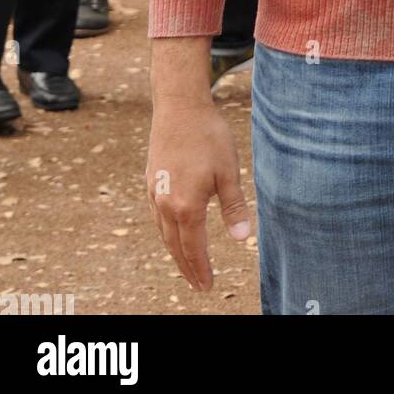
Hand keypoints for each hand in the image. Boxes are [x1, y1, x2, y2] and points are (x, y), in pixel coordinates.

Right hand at [146, 99, 252, 290]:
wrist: (179, 107)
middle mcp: (165, 204)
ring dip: (175, 252)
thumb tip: (242, 238)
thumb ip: (234, 206)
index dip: (201, 269)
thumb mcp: (229, 171)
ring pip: (164, 233)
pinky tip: (174, 231)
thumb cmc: (208, 136)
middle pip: (175, 246)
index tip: (208, 286)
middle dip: (187, 268)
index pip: (194, 248)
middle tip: (198, 285)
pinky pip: (157, 216)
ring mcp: (155, 193)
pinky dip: (167, 231)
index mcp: (186, 206)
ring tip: (187, 265)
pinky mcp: (151, 181)